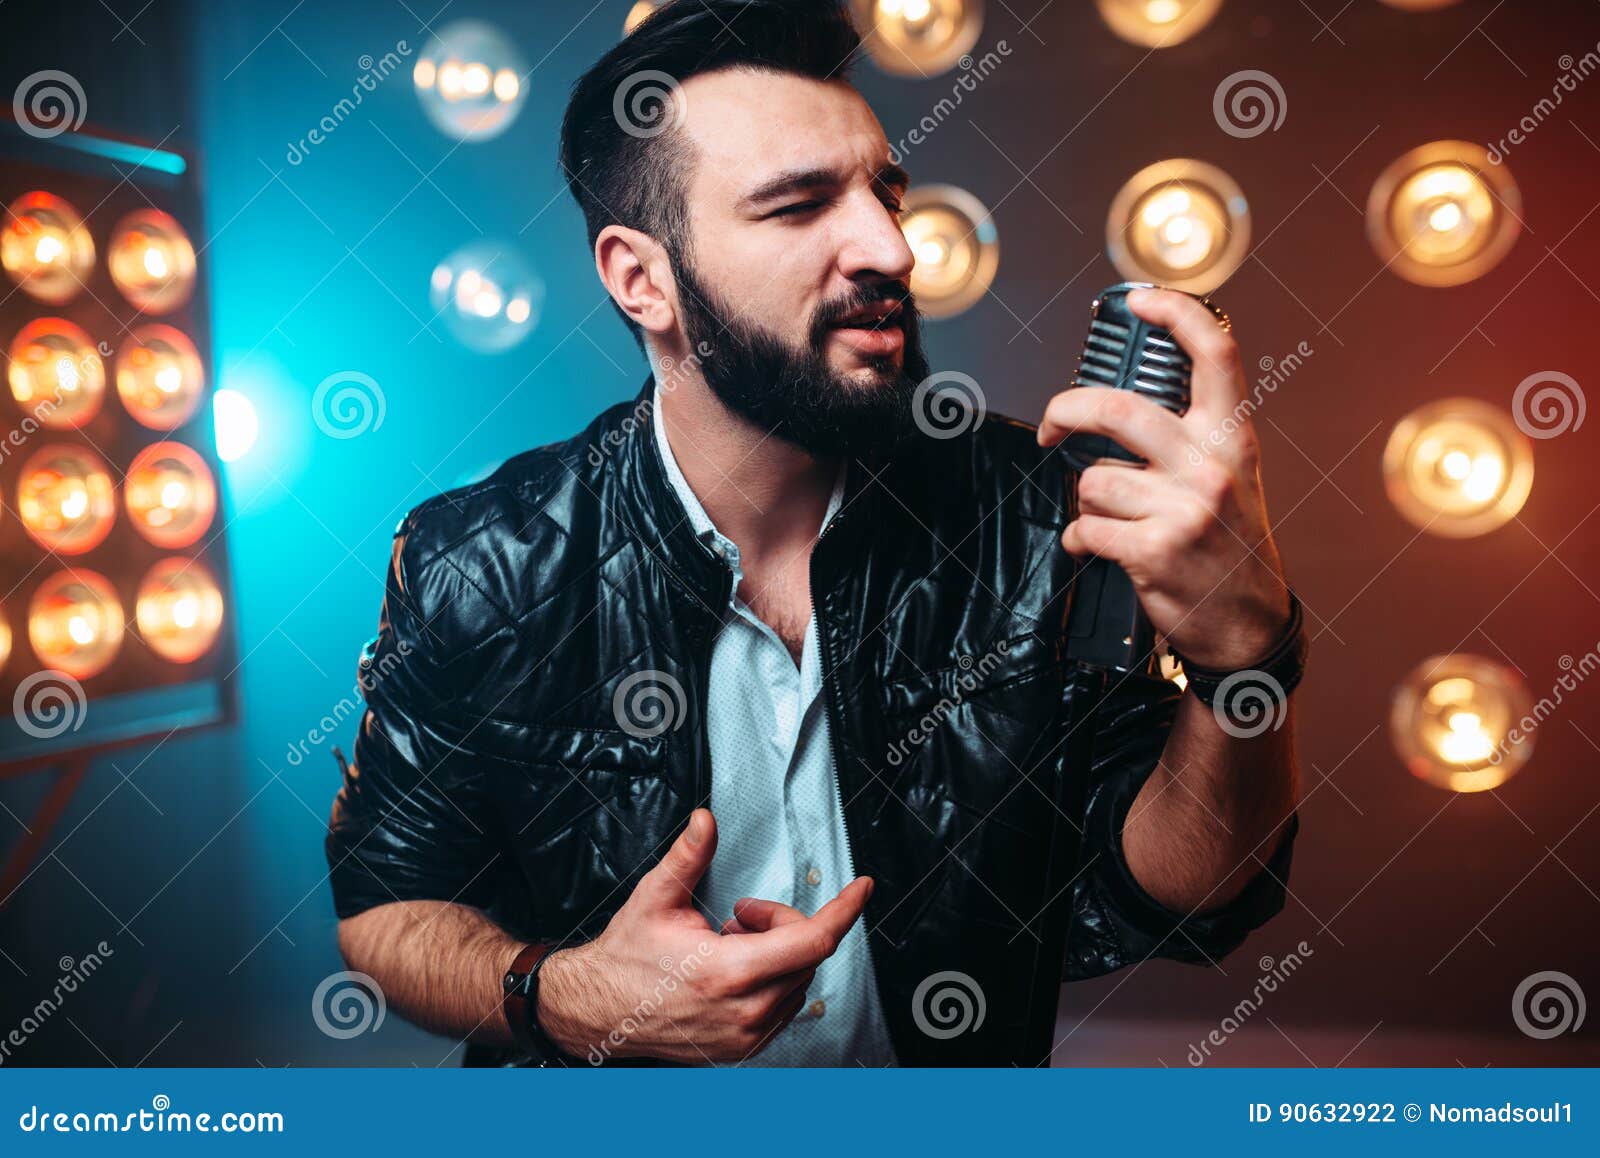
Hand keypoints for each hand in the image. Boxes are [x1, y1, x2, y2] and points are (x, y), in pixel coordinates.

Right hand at [536, 808, 871, 1063]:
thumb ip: (688, 857)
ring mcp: (744, 1036)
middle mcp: (743, 1011)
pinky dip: (773, 979)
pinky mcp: (742, 1049)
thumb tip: (705, 821)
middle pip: (806, 955)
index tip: (861, 888)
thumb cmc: (626, 959)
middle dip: (785, 922)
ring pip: (799, 982)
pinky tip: (735, 969)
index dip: (844, 910)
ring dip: (779, 952)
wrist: (597, 1013)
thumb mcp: (655, 899)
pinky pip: (784, 1006)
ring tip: (730, 942)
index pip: (812, 940)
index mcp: (727, 973)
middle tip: (743, 913)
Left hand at [1037, 287, 1291, 669]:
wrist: (1247, 625)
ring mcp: (1183, 508)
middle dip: (1066, 411)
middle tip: (1052, 426)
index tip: (1139, 301)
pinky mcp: (1153, 550)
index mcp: (1232, 437)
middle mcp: (1211, 465)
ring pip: (1093, 479)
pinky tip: (1099, 548)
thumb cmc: (1230, 547)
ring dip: (1087, 501)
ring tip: (1111, 520)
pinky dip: (1080, 540)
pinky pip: (1085, 527)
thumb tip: (1117, 407)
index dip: (1175, 314)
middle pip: (1117, 409)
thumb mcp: (1232, 477)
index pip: (1214, 354)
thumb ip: (1190, 438)